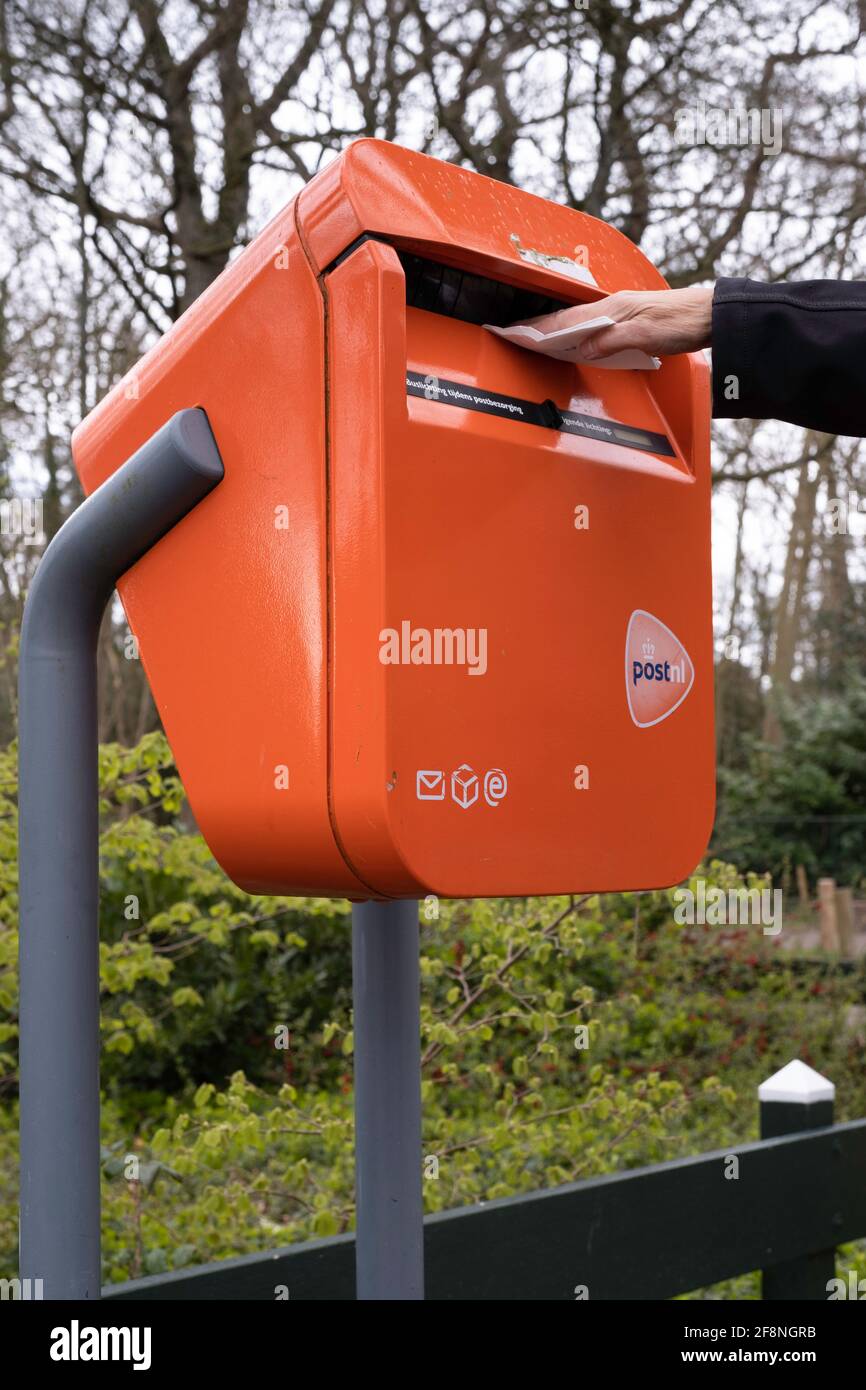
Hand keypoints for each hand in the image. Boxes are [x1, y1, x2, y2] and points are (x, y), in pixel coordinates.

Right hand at [525, 286, 712, 359]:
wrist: (712, 314)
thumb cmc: (684, 322)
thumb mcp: (646, 336)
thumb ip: (611, 341)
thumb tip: (583, 349)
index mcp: (613, 308)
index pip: (567, 320)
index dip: (541, 327)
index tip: (519, 331)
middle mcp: (614, 305)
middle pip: (569, 318)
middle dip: (542, 325)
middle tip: (518, 332)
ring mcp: (622, 311)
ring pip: (581, 321)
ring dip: (558, 329)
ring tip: (538, 337)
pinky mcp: (630, 318)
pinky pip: (595, 324)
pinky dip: (578, 331)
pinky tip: (575, 339)